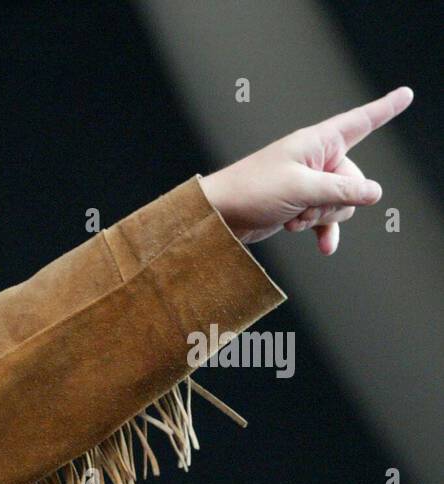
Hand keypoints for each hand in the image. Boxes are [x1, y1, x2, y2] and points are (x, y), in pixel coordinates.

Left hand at [199, 87, 412, 254]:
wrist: (217, 215)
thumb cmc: (251, 191)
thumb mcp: (301, 188)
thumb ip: (341, 190)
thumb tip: (375, 193)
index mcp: (318, 141)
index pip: (361, 121)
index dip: (385, 108)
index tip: (406, 93)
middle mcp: (316, 159)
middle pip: (353, 181)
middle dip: (335, 201)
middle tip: (303, 206)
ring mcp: (308, 183)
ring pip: (340, 203)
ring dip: (320, 217)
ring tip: (293, 218)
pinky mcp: (299, 204)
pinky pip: (326, 219)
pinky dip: (324, 231)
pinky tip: (325, 248)